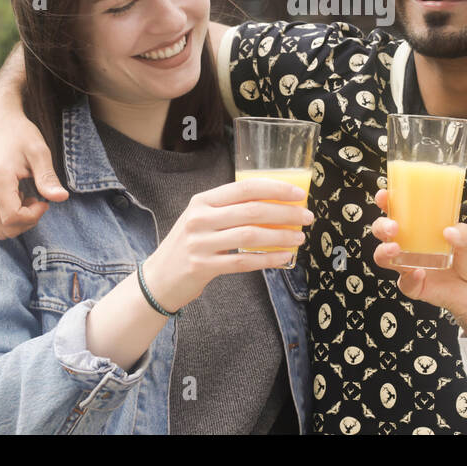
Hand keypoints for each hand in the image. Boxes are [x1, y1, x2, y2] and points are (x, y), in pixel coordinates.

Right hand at [0, 95, 67, 238]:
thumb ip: (48, 178)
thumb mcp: (39, 151)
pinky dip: (2, 219)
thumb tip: (62, 198)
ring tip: (24, 199)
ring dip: (14, 222)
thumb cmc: (18, 134)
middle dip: (26, 222)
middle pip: (4, 229)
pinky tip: (13, 199)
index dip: (32, 217)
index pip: (12, 218)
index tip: (43, 202)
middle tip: (37, 201)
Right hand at [143, 179, 313, 310]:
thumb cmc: (189, 244)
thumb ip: (231, 210)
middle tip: (306, 217)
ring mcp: (200, 243)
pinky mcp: (203, 267)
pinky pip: (244, 262)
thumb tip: (275, 205)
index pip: (245, 188)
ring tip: (299, 238)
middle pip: (252, 211)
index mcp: (203, 200)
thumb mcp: (203, 219)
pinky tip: (284, 258)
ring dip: (280, 236)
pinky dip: (268, 259)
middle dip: (285, 213)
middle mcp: (200, 218)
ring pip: (251, 236)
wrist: (159, 277)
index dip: (275, 189)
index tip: (299, 194)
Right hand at [370, 189, 466, 335]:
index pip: (399, 212)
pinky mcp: (416, 286)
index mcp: (422, 228)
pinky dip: (410, 278)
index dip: (387, 202)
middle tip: (393, 226)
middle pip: (384, 233)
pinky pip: (405, 283)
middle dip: (382, 226)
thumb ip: (465, 233)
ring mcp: (411, 266)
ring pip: (384, 258)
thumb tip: (449, 231)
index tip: (384, 195)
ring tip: (395, 248)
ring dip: (384, 251)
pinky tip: (420, 273)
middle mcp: (412, 245)